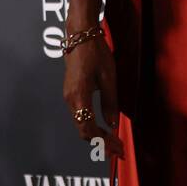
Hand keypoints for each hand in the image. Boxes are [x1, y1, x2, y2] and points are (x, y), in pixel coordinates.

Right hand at [62, 35, 124, 160]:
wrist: (80, 35)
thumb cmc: (96, 53)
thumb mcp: (109, 77)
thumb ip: (110, 102)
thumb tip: (112, 124)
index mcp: (79, 96)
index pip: (89, 129)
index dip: (103, 142)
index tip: (117, 149)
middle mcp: (70, 99)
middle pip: (83, 131)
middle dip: (101, 143)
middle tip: (117, 150)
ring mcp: (68, 96)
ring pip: (81, 124)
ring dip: (96, 136)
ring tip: (113, 142)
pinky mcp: (71, 93)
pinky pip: (80, 115)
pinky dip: (91, 125)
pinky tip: (103, 128)